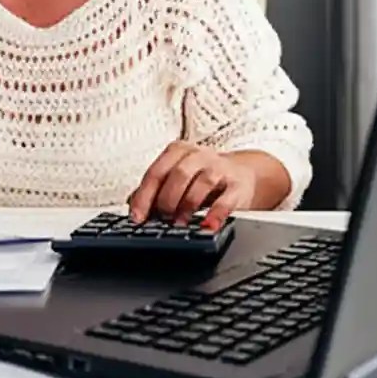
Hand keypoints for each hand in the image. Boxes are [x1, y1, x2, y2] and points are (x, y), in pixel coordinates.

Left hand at [127, 141, 257, 228]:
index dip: (145, 196)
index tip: (137, 216)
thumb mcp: (177, 178)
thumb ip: (156, 189)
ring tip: (180, 224)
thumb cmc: (202, 177)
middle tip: (162, 218)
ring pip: (201, 183)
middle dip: (167, 200)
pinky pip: (226, 199)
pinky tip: (207, 226)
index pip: (156, 172)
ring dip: (187, 206)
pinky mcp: (237, 184)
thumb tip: (134, 206)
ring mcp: (219, 168)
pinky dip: (216, 214)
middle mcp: (198, 156)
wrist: (243, 174)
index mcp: (178, 151)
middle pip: (178, 174)